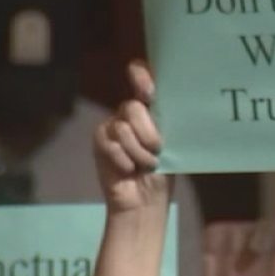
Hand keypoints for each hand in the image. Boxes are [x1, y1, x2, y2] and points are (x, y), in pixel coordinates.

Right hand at [93, 61, 171, 214]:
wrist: (146, 201)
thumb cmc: (165, 171)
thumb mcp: (174, 144)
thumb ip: (168, 121)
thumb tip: (167, 105)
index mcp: (152, 107)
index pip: (141, 75)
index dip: (141, 76)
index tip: (149, 95)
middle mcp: (131, 112)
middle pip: (132, 107)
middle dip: (148, 133)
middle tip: (157, 151)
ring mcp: (114, 125)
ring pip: (122, 128)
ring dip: (138, 152)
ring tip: (145, 166)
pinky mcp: (100, 141)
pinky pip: (109, 143)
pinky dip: (123, 160)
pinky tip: (128, 169)